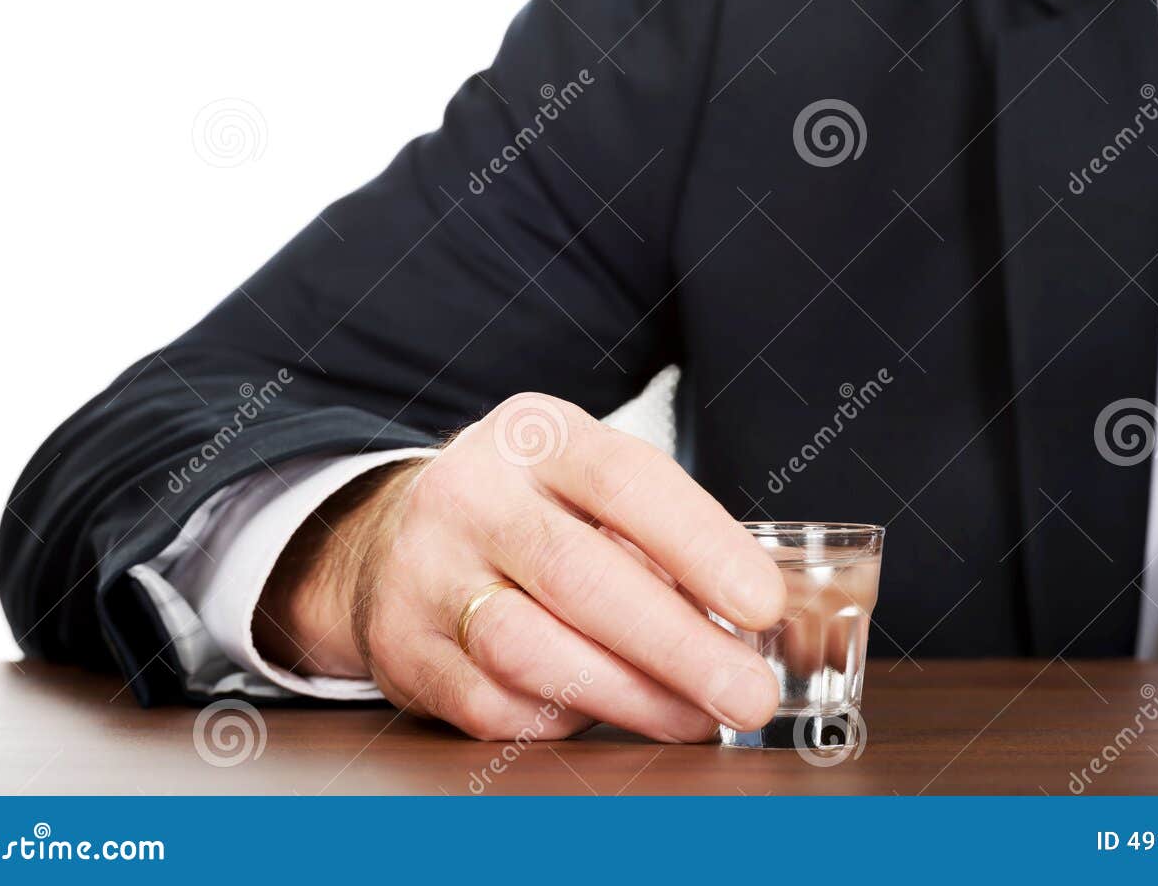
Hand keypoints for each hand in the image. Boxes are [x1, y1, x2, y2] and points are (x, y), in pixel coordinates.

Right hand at [254, 394, 786, 741]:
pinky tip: (607, 713)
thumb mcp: (588, 486)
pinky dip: (562, 720)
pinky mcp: (403, 647)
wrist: (395, 536)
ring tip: (696, 717)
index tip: (762, 604)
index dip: (700, 545)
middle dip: (678, 646)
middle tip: (747, 692)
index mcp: (536, 437)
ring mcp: (426, 571)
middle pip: (579, 576)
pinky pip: (493, 702)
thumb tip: (761, 626)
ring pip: (531, 650)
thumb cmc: (530, 513)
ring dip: (630, 697)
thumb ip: (664, 539)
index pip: (625, 481)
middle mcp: (472, 495)